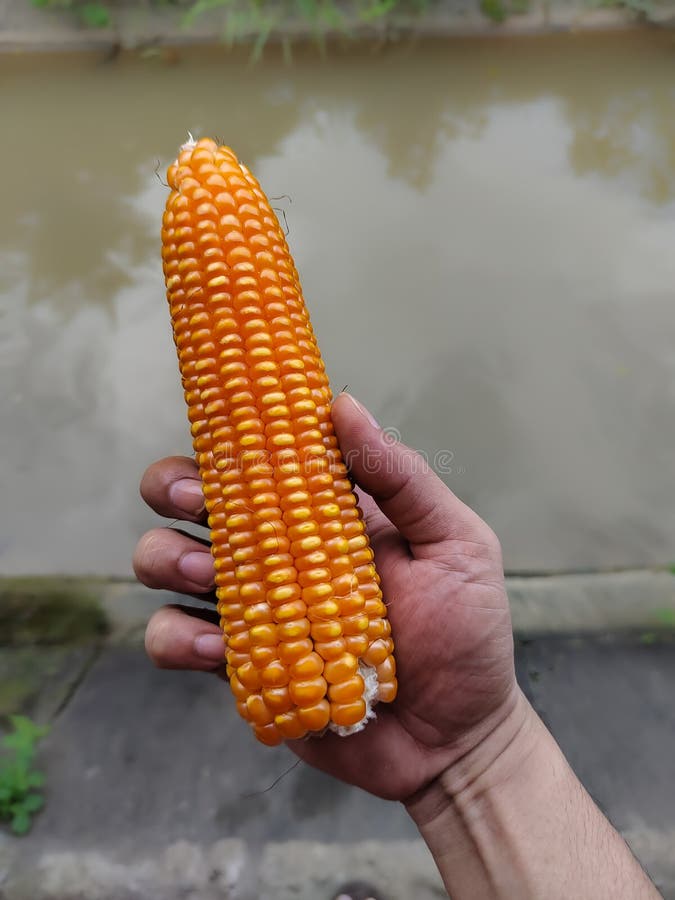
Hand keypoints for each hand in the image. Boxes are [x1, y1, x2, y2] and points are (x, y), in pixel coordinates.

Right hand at [134, 393, 518, 801]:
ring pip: (169, 564)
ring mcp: (254, 609)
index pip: (261, 459)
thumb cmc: (465, 634)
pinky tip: (217, 650)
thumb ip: (403, 478)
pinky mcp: (239, 666)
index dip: (226, 439)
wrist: (454, 739)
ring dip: (169, 560)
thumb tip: (344, 406)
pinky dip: (178, 639)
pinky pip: (176, 641)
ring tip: (208, 579)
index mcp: (325, 514)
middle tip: (195, 504)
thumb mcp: (455, 545)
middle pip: (194, 502)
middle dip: (174, 490)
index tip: (219, 437)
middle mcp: (279, 553)